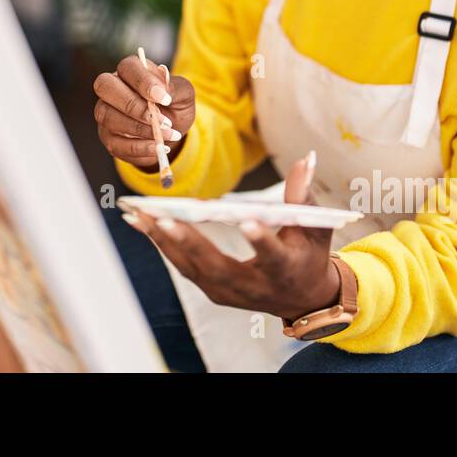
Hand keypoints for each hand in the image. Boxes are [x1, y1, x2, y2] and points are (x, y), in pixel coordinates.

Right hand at [92, 54, 195, 169]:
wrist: (172, 129)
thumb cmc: (174, 104)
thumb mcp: (184, 94)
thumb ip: (175, 88)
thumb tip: (163, 90)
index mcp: (131, 70)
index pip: (127, 67)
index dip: (144, 83)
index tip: (165, 99)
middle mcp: (112, 88)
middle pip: (105, 87)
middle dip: (133, 105)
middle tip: (161, 119)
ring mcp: (105, 112)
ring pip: (109, 117)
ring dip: (140, 130)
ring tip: (166, 134)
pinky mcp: (108, 137)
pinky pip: (116, 144)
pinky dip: (140, 148)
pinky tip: (158, 147)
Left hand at [122, 152, 339, 319]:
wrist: (303, 298)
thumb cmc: (308, 255)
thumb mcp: (316, 227)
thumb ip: (305, 195)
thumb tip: (306, 157)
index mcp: (285, 270)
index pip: (273, 257)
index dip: (262, 241)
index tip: (248, 223)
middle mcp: (254, 287)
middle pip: (218, 267)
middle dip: (191, 243)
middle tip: (165, 220)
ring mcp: (230, 292)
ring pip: (193, 267)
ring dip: (164, 241)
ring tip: (140, 216)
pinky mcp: (213, 290)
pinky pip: (184, 266)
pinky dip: (162, 244)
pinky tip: (142, 223)